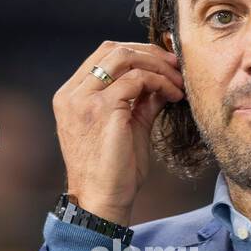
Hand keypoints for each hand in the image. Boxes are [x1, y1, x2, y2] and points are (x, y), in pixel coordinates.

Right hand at [51, 41, 184, 225]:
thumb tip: (161, 80)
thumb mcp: (127, 127)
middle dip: (149, 53)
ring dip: (158, 66)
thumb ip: (139, 101)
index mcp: (71, 96)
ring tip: (178, 81)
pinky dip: (160, 82)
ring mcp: (84, 100)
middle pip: (112, 49)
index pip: (103, 55)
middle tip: (176, 66)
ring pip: (124, 57)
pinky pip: (137, 79)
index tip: (164, 64)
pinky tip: (174, 95)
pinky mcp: (102, 109)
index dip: (137, 52)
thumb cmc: (112, 172)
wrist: (102, 201)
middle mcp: (72, 94)